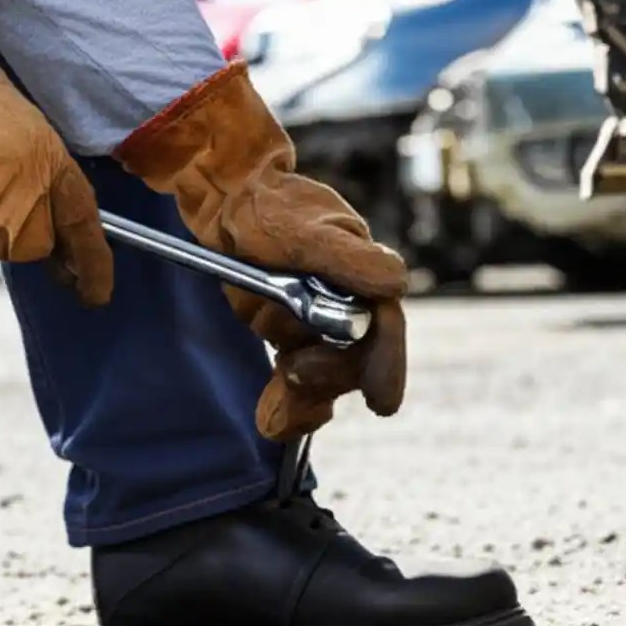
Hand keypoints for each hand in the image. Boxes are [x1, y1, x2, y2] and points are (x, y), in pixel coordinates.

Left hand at [115, 63, 407, 438]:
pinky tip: (270, 420)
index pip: (385, 331)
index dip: (386, 367)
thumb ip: (351, 258)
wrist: (230, 204)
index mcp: (367, 279)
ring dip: (297, 387)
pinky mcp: (290, 339)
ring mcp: (318, 327)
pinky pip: (294, 384)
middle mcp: (350, 308)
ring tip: (272, 385)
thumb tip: (396, 286)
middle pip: (353, 364)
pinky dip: (283, 406)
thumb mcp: (310, 228)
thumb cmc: (276, 207)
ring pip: (321, 379)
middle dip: (326, 374)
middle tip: (295, 370)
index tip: (382, 402)